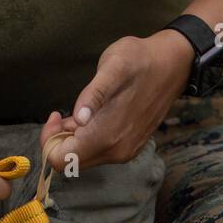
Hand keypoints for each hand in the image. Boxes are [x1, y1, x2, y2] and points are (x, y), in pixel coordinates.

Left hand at [39, 32, 194, 172]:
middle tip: (62, 113)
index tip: (55, 115)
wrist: (172, 64)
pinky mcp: (129, 146)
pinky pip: (97, 151)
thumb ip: (94, 95)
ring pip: (83, 157)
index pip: (62, 160)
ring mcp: (124, 151)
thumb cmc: (140, 60)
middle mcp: (116, 151)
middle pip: (70, 162)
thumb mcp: (113, 67)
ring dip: (72, 138)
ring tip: (78, 111)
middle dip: (58, 139)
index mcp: (107, 136)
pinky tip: (92, 115)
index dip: (49, 140)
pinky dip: (86, 137)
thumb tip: (79, 118)